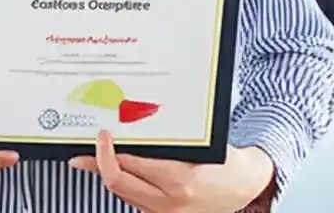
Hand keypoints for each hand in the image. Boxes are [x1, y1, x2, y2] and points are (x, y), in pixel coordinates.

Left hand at [68, 130, 273, 212]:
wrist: (244, 187)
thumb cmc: (226, 162)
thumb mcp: (201, 144)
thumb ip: (166, 141)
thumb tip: (131, 130)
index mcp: (181, 181)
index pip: (130, 166)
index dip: (109, 150)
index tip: (103, 134)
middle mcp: (170, 203)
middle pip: (118, 183)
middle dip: (98, 163)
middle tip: (88, 147)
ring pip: (122, 193)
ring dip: (106, 174)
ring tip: (92, 157)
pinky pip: (133, 199)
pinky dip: (122, 183)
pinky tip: (115, 169)